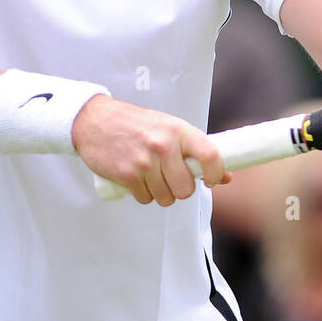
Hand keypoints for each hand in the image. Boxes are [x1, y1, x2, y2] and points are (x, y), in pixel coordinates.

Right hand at [72, 96, 229, 205]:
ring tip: (153, 177)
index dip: (216, 173)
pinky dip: (143, 194)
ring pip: (166, 198)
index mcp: (179, 130)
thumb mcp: (169, 128)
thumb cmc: (137, 125)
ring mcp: (145, 161)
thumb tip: (225, 176)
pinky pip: (146, 199)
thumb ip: (194, 150)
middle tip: (172, 178)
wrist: (96, 121)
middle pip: (186, 188)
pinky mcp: (127, 175)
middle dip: (181, 189)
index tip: (212, 180)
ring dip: (161, 193)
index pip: (210, 155)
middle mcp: (164, 145)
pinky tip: (137, 179)